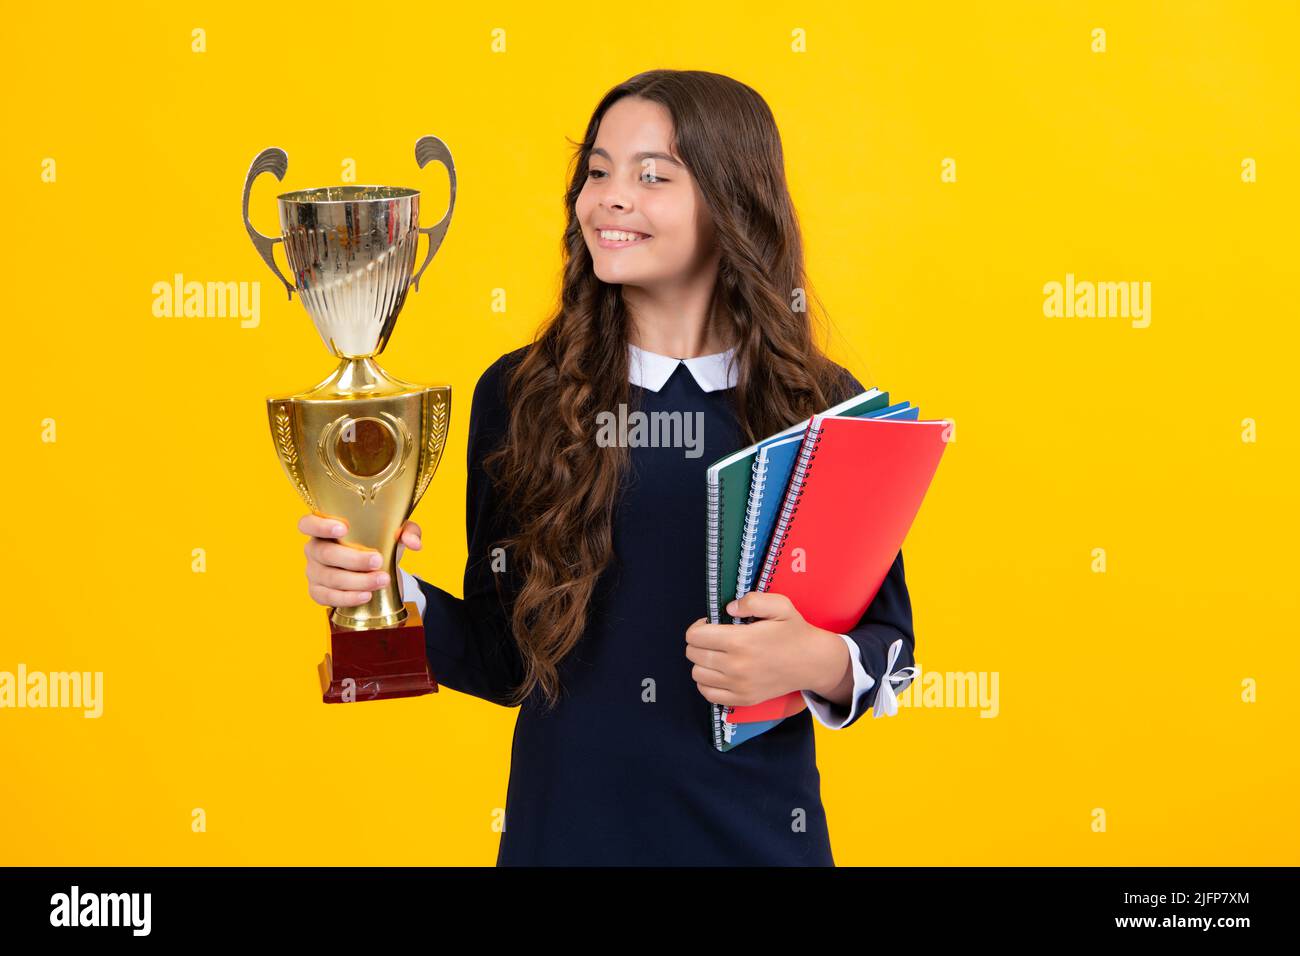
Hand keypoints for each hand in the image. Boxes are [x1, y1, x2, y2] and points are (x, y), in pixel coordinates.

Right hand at [299, 514, 422, 607]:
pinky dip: (348, 598)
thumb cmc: (379, 544)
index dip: (320, 525)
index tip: (343, 528)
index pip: (308, 523)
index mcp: (325, 528)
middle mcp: (315, 549)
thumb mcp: (395, 533)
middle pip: (325, 553)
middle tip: (378, 560)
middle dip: (353, 559)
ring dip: (357, 581)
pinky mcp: (318, 592)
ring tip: (382, 580)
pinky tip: (366, 595)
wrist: (378, 570)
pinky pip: (328, 597)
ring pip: (330, 578)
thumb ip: (407, 531)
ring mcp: (314, 572)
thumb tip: (414, 543)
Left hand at [684, 592, 851, 707]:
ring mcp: (738, 686)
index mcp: (739, 641)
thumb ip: (753, 600)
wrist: (813, 663)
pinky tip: (719, 672)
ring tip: (716, 654)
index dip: (699, 626)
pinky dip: (707, 682)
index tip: (711, 624)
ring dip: (701, 662)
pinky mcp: (743, 699)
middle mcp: (735, 667)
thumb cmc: (794, 632)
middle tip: (714, 638)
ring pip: (697, 674)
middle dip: (698, 643)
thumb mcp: (780, 605)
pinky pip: (708, 693)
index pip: (695, 636)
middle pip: (693, 654)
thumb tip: (728, 608)